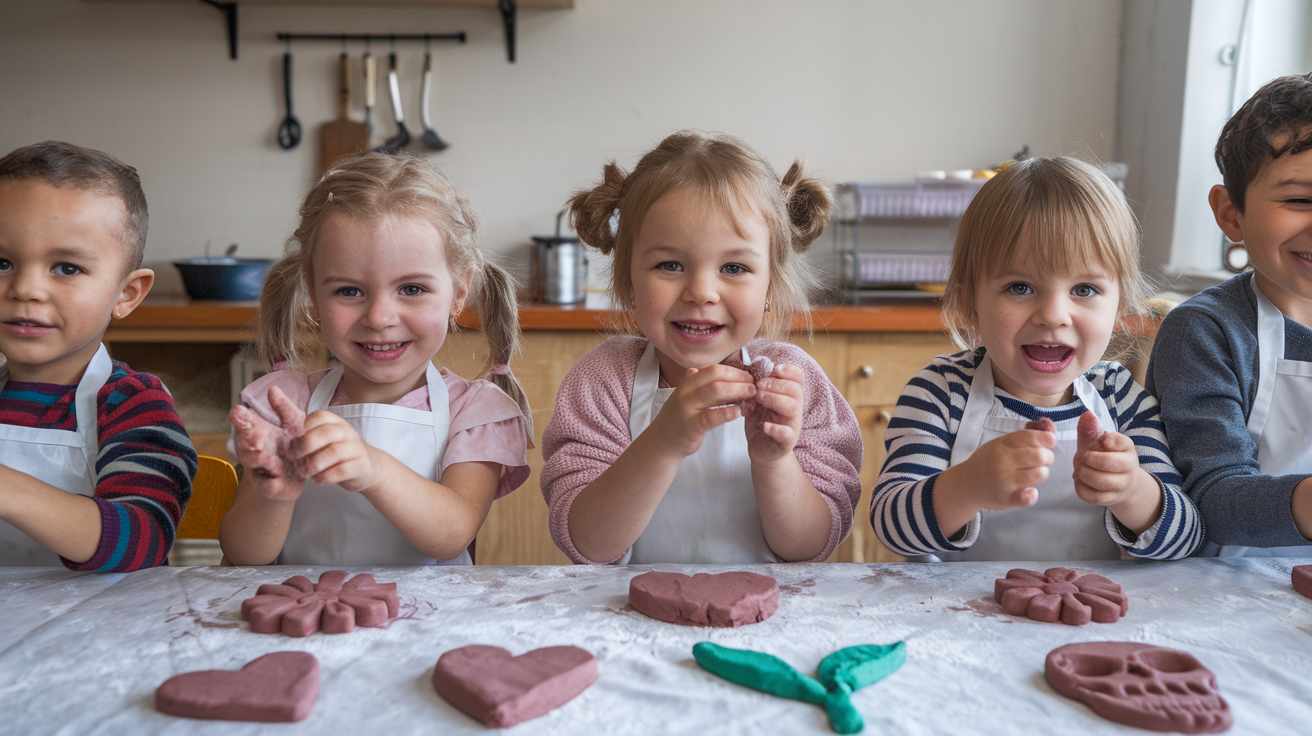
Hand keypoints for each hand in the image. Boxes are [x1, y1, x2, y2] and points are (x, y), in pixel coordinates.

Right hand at [229, 386, 306, 500]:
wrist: (300, 476)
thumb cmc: (293, 444)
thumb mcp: (293, 422)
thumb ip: (284, 408)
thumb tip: (272, 389)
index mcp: (259, 431)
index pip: (244, 422)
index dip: (240, 418)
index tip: (238, 411)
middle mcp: (255, 449)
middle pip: (245, 443)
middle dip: (248, 439)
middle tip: (255, 436)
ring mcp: (261, 468)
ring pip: (253, 463)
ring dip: (259, 459)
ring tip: (268, 456)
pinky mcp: (271, 487)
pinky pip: (268, 487)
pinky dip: (271, 485)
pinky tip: (275, 482)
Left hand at [292, 410, 383, 492]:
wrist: (367, 467)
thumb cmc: (338, 453)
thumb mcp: (326, 438)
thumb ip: (308, 433)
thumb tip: (283, 433)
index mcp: (336, 422)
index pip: (318, 416)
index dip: (302, 429)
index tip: (293, 442)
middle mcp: (347, 432)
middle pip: (324, 434)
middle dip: (304, 447)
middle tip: (294, 458)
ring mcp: (356, 448)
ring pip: (332, 453)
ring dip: (313, 465)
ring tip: (304, 472)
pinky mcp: (361, 466)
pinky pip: (340, 471)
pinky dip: (325, 477)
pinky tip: (318, 479)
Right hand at [649, 364, 756, 457]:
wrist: (663, 442)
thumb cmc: (680, 419)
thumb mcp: (686, 398)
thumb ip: (698, 385)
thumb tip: (704, 369)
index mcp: (688, 383)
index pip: (714, 369)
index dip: (734, 372)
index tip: (748, 378)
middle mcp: (686, 392)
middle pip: (717, 377)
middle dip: (739, 380)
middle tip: (754, 387)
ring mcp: (688, 408)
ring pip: (716, 391)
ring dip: (738, 392)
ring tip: (751, 397)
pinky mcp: (692, 426)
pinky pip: (712, 416)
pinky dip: (728, 412)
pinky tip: (739, 412)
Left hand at [744, 363, 804, 463]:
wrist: (762, 449)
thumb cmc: (761, 420)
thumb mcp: (759, 399)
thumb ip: (759, 384)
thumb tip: (756, 362)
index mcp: (790, 395)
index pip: (798, 378)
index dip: (789, 370)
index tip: (774, 369)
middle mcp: (794, 408)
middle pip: (796, 390)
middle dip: (776, 384)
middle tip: (758, 385)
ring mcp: (792, 425)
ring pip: (792, 408)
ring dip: (774, 400)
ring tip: (758, 398)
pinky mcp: (785, 442)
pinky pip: (786, 434)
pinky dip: (776, 428)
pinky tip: (764, 425)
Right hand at [961, 420, 1057, 510]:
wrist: (966, 484)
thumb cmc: (987, 461)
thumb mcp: (999, 444)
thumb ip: (1022, 438)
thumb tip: (1049, 428)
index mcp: (1002, 445)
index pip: (1030, 437)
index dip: (1046, 437)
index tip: (1051, 440)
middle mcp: (1003, 461)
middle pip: (1039, 456)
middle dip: (1048, 456)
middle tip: (1043, 459)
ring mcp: (1005, 481)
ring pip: (1039, 474)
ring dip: (1043, 472)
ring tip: (1035, 472)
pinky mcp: (1006, 498)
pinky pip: (1026, 498)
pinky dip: (1032, 494)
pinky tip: (1030, 491)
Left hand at [1071, 412, 1161, 527]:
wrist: (1122, 483)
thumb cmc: (1107, 457)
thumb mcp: (1100, 442)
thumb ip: (1091, 430)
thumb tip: (1086, 415)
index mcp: (1127, 448)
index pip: (1122, 442)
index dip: (1110, 441)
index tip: (1103, 440)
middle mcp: (1130, 467)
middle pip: (1108, 463)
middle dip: (1088, 458)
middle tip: (1083, 456)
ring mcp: (1122, 486)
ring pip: (1099, 481)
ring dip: (1083, 473)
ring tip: (1080, 468)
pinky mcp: (1110, 499)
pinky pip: (1091, 495)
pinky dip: (1080, 486)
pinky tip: (1080, 480)